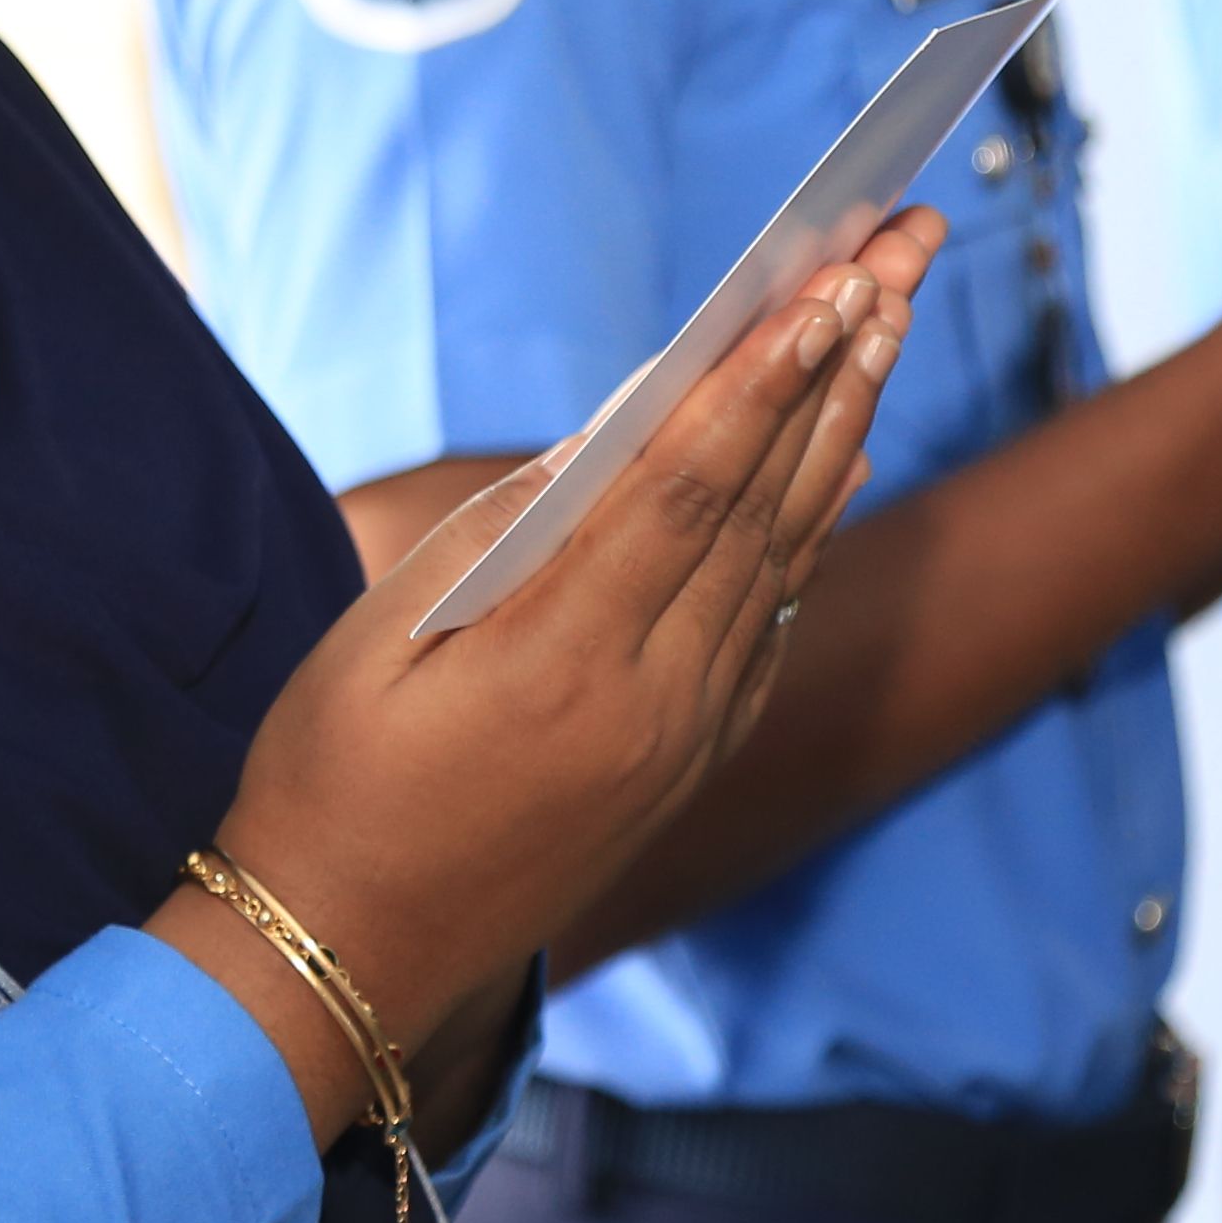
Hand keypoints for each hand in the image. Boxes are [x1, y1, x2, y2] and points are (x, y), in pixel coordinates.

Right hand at [175, 221, 928, 1101]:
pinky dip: (810, 529)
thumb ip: (501, 534)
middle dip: (832, 371)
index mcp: (560, 663)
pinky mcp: (686, 763)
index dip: (759, 379)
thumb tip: (612, 438)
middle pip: (764, 507)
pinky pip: (769, 623)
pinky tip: (839, 459)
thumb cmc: (326, 787)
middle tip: (894, 260)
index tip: (825, 286)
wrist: (347, 962)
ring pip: (782, 559)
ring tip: (890, 322)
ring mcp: (682, 740)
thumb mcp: (375, 641)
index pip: (689, 489)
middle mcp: (651, 704)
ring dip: (838, 431)